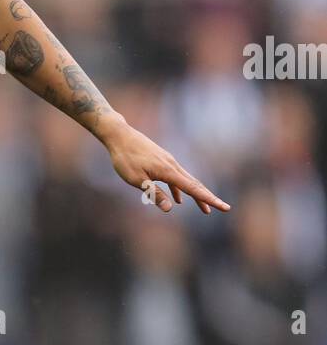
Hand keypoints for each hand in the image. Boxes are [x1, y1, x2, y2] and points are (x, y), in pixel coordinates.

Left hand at [100, 118, 229, 214]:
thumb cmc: (125, 158)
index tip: (224, 207)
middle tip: (223, 209)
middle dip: (208, 198)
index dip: (209, 199)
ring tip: (204, 208)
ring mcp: (167, 161)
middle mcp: (172, 165)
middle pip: (194, 185)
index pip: (193, 189)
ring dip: (195, 195)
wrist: (120, 135)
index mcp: (168, 171)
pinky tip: (177, 199)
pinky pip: (175, 178)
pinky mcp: (161, 160)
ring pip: (186, 181)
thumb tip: (170, 209)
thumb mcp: (137, 180)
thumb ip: (154, 194)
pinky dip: (179, 189)